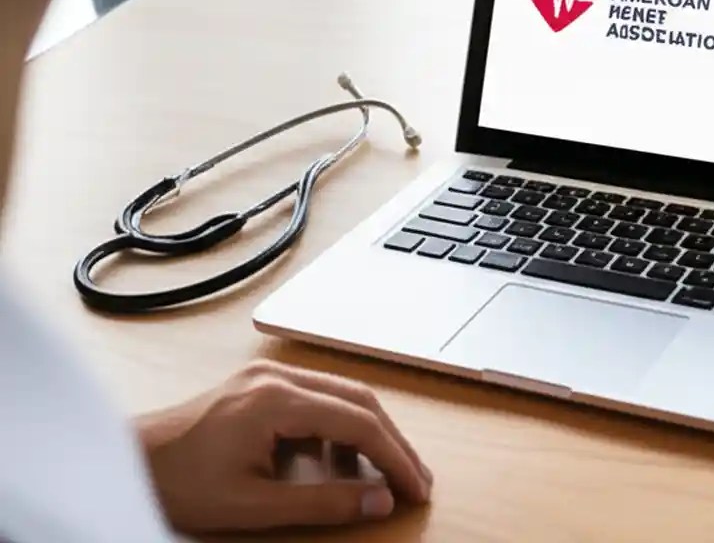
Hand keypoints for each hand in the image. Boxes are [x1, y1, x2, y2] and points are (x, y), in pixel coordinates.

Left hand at [135, 360, 431, 532]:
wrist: (128, 461)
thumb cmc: (179, 482)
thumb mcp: (254, 505)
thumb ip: (322, 503)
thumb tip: (379, 501)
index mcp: (277, 400)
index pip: (361, 422)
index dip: (396, 458)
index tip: (416, 489)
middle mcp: (277, 378)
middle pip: (361, 401)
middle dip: (394, 443)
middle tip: (417, 481)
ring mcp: (269, 377)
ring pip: (345, 395)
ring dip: (372, 434)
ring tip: (386, 475)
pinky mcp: (261, 386)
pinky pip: (319, 398)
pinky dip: (341, 428)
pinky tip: (339, 461)